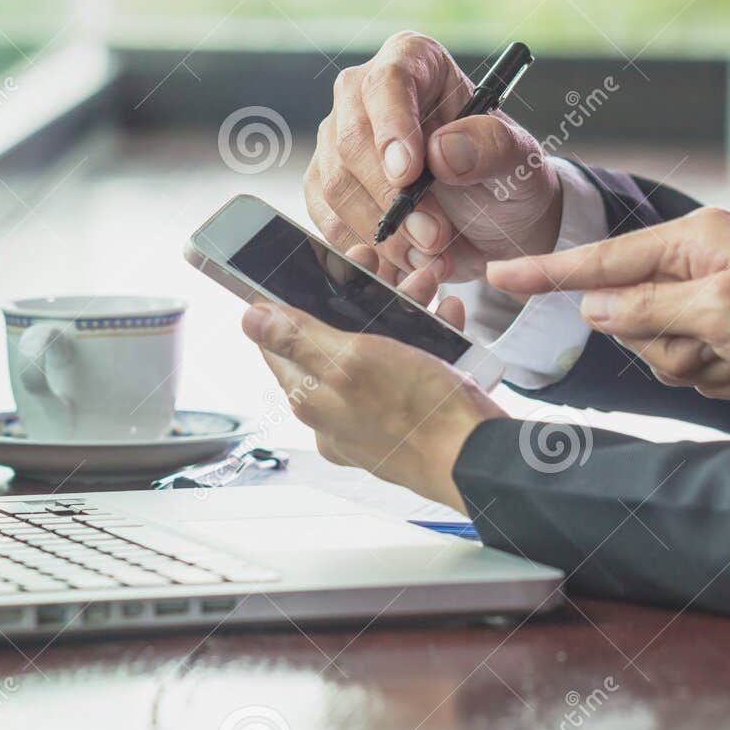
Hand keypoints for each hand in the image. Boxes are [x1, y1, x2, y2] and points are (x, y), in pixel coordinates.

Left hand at [240, 268, 502, 511]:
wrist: (481, 459)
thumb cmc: (418, 416)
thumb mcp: (351, 362)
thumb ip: (298, 339)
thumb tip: (249, 319)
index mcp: (312, 399)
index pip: (281, 344)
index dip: (295, 301)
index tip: (320, 270)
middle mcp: (337, 413)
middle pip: (334, 341)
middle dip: (360, 299)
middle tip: (380, 270)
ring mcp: (375, 418)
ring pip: (378, 350)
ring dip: (401, 312)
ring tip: (424, 287)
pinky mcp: (412, 418)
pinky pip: (412, 368)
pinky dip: (429, 339)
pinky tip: (446, 318)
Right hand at [304, 31, 561, 284]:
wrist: (491, 222)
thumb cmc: (506, 177)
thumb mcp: (519, 161)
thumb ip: (491, 146)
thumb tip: (441, 150)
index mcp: (414, 62)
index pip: (387, 81)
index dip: (393, 127)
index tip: (408, 175)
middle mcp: (362, 96)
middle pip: (350, 138)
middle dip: (390, 196)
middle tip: (434, 237)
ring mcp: (336, 142)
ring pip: (335, 185)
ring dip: (382, 230)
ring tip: (431, 254)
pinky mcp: (325, 187)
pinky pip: (327, 220)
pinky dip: (365, 249)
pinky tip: (406, 261)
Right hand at [487, 207, 729, 404]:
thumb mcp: (718, 311)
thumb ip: (645, 308)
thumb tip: (594, 309)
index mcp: (692, 241)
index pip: (600, 259)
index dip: (546, 272)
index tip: (499, 274)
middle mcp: (697, 266)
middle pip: (627, 316)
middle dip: (664, 344)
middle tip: (713, 345)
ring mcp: (711, 302)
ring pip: (655, 349)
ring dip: (696, 366)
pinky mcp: (726, 336)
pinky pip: (688, 369)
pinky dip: (718, 379)